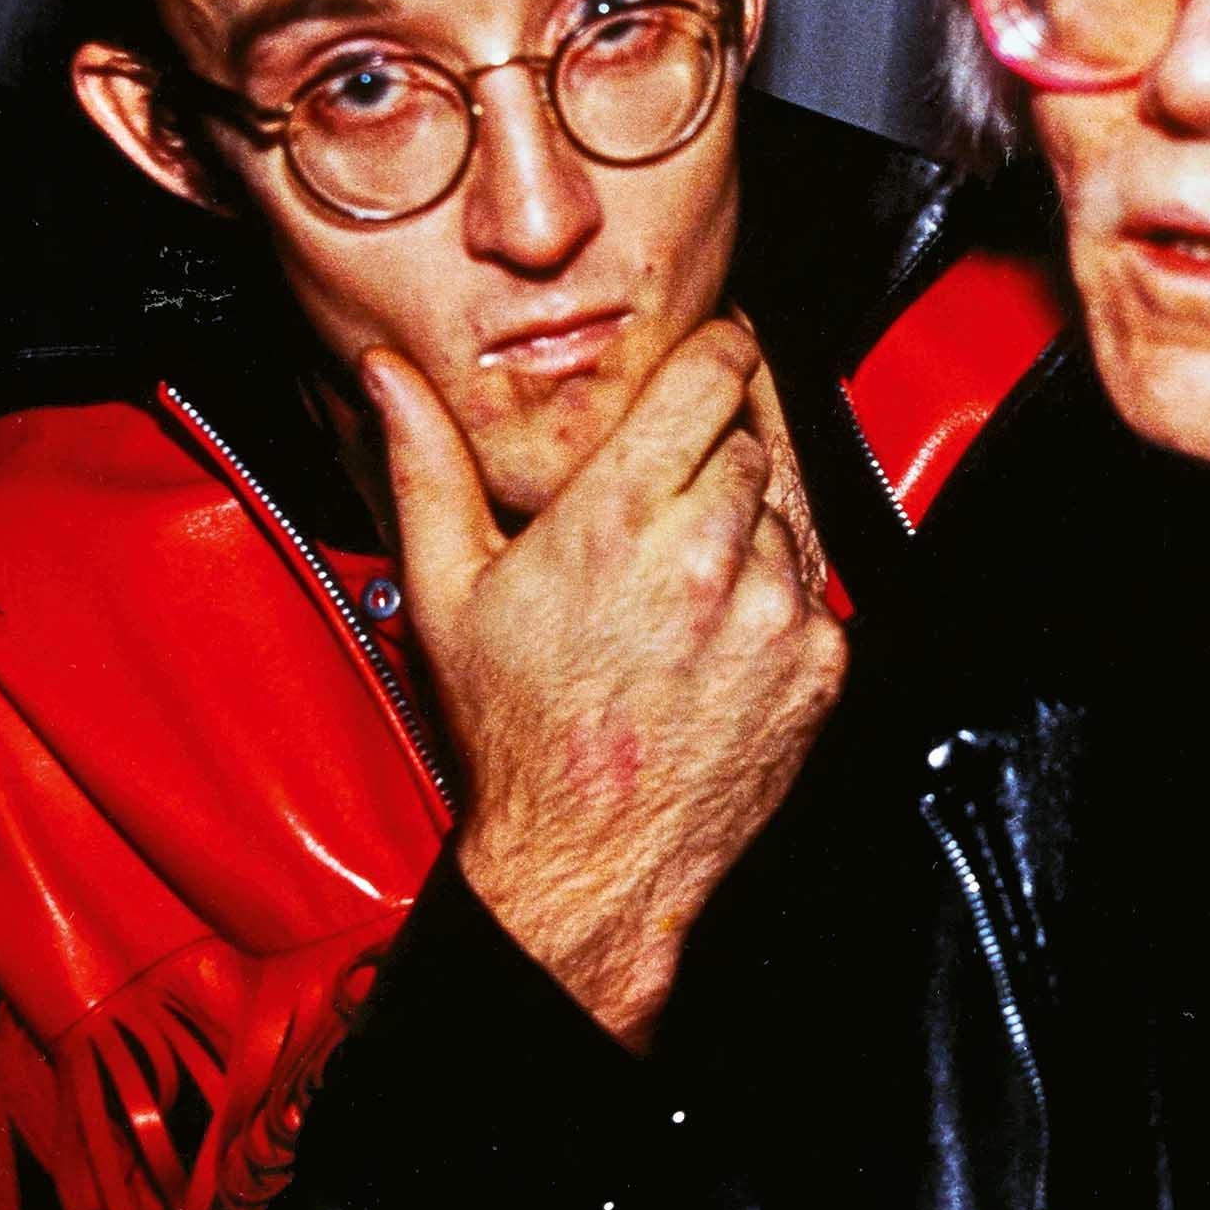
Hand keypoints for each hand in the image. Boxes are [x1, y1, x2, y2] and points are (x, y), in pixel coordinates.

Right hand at [363, 318, 847, 1048]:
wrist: (586, 860)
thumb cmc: (516, 733)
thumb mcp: (446, 589)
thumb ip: (426, 463)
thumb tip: (390, 376)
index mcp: (620, 518)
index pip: (711, 372)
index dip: (715, 348)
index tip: (707, 351)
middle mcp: (708, 555)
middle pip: (749, 436)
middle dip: (715, 446)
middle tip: (666, 494)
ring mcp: (775, 610)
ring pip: (788, 506)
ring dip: (749, 521)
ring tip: (683, 578)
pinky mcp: (818, 660)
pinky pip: (817, 583)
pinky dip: (780, 590)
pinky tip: (719, 625)